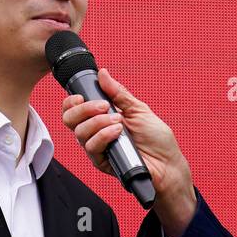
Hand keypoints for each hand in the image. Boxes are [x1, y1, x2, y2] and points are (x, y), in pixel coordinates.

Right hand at [60, 68, 196, 236]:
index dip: (71, 102)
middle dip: (84, 109)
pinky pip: (91, 147)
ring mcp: (97, 147)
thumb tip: (103, 74)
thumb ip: (118, 93)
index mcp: (100, 117)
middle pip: (69, 120)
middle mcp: (95, 132)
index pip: (73, 109)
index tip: (81, 96)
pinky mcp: (101, 162)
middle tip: (104, 106)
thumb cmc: (156, 139)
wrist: (167, 162)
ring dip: (99, 122)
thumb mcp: (138, 109)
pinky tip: (117, 133)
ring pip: (80, 132)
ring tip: (119, 122)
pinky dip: (104, 136)